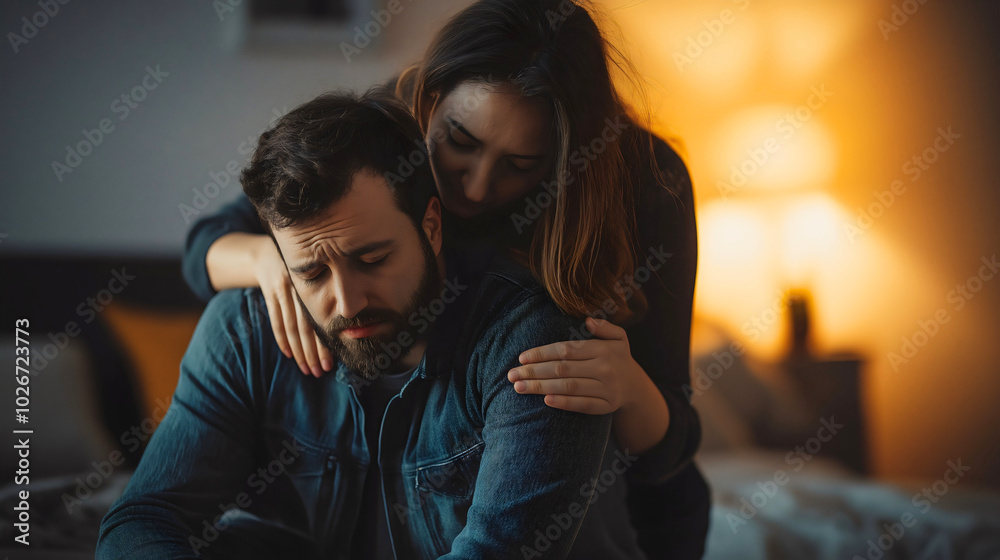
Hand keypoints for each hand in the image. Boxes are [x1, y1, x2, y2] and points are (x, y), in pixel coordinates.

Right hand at [253, 239, 332, 376]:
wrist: (268, 252)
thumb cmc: (304, 269)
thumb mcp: (318, 277)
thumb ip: (330, 297)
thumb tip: (350, 329)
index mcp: (317, 286)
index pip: (321, 322)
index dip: (324, 345)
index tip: (330, 365)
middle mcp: (300, 287)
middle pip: (306, 328)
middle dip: (312, 353)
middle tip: (319, 372)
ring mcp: (283, 289)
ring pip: (291, 327)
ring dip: (299, 351)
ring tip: (306, 369)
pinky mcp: (270, 292)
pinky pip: (276, 320)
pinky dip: (282, 339)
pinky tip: (290, 354)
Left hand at [506, 317, 644, 414]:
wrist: (635, 386)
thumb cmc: (618, 358)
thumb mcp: (619, 337)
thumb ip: (605, 327)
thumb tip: (588, 320)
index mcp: (602, 349)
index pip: (566, 350)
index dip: (542, 353)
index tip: (521, 358)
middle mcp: (604, 368)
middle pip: (562, 369)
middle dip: (534, 372)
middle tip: (511, 375)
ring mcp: (606, 388)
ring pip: (568, 387)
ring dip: (541, 387)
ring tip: (519, 387)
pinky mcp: (606, 406)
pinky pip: (582, 405)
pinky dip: (563, 403)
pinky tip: (545, 400)